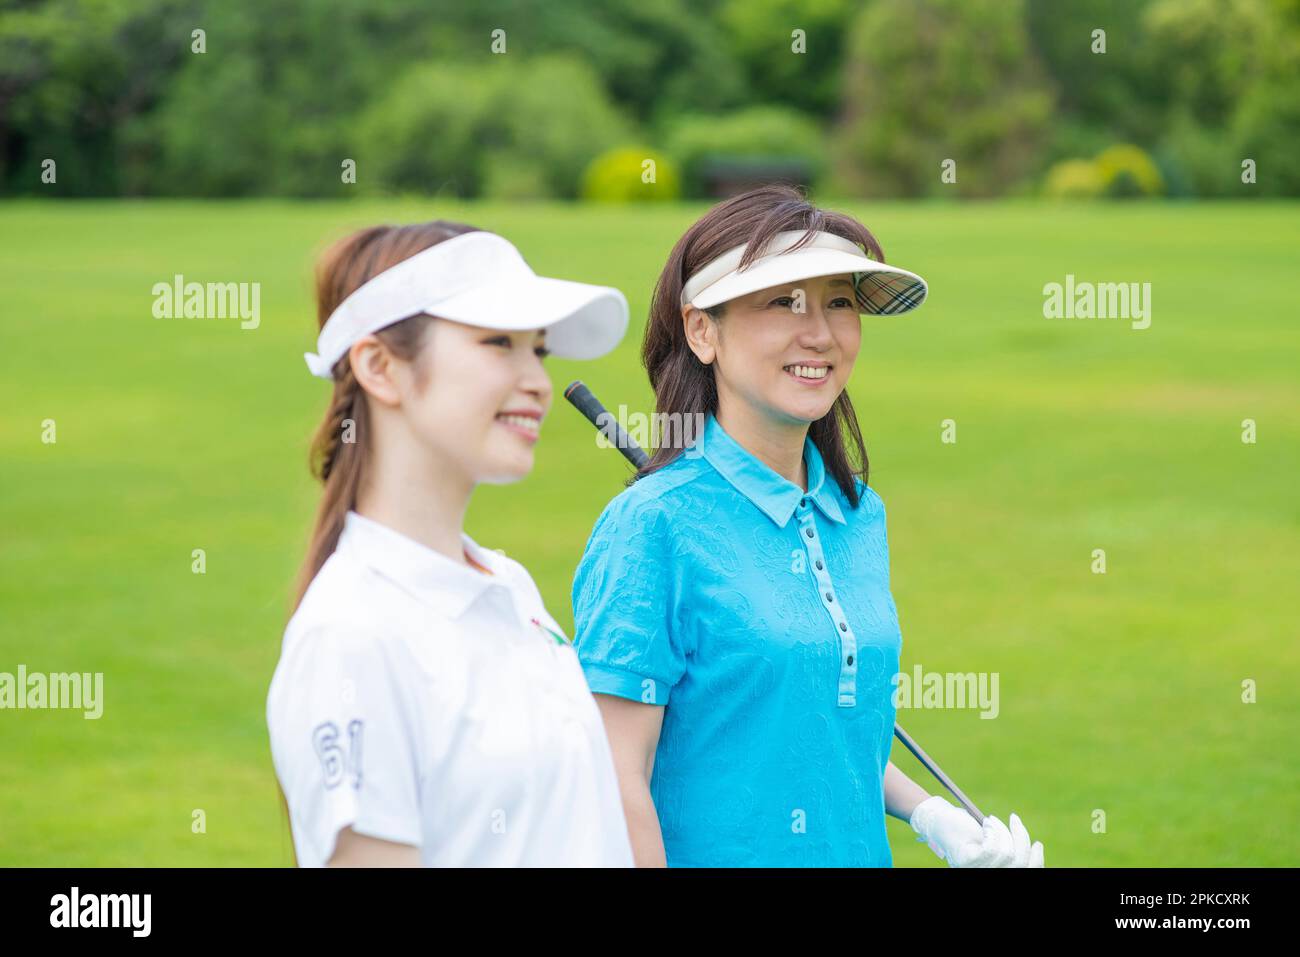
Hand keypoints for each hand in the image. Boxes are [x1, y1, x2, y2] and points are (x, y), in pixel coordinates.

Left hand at [909, 795, 1044, 866]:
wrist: (939, 819)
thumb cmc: (965, 830)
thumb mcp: (990, 840)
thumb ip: (1007, 847)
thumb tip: (1031, 847)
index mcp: (993, 871)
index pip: (1024, 873)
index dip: (1036, 861)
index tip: (1037, 844)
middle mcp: (985, 874)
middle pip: (1019, 863)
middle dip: (1021, 838)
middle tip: (1015, 819)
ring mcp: (976, 871)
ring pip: (1007, 852)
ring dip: (1002, 829)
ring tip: (990, 820)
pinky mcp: (968, 861)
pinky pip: (994, 846)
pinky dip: (994, 830)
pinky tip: (985, 823)